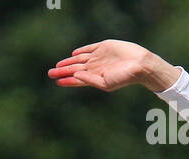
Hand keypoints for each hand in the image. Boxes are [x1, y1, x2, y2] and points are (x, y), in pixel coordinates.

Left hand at [48, 41, 178, 93]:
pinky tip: (74, 54)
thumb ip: (89, 79)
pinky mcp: (104, 46)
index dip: (66, 80)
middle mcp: (95, 68)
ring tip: (57, 66)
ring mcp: (99, 57)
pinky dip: (81, 51)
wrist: (139, 64)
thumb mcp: (104, 83)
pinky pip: (89, 48)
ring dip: (68, 62)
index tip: (56, 81)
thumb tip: (76, 75)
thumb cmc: (123, 77)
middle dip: (62, 71)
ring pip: (79, 60)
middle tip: (50, 73)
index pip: (76, 80)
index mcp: (94, 78)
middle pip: (74, 69)